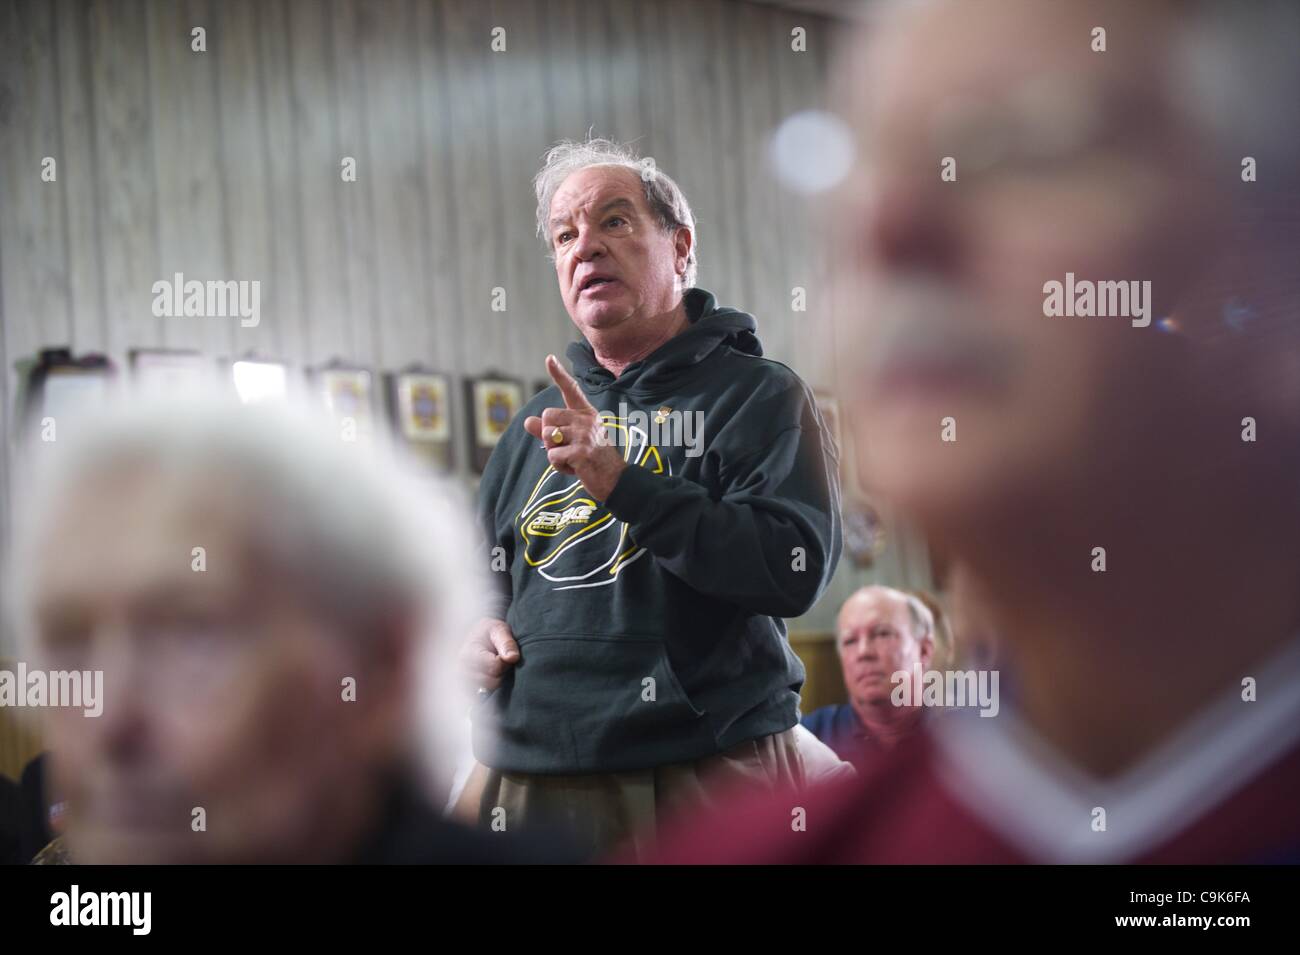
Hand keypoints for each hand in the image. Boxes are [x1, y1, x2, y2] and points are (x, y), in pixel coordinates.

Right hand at [460, 616, 519, 691]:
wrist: (477, 636)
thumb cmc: (489, 632)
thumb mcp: (499, 630)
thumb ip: (506, 643)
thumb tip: (513, 657)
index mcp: (468, 654)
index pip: (495, 667)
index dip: (506, 661)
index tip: (505, 653)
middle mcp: (462, 670)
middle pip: (493, 681)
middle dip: (502, 671)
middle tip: (500, 658)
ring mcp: (463, 681)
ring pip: (490, 688)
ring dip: (497, 678)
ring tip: (494, 664)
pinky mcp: (467, 689)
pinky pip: (485, 693)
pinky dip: (492, 685)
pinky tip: (490, 674)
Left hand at [523, 355, 626, 500]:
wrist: (615, 480)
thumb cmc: (593, 460)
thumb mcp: (571, 442)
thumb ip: (549, 431)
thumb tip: (527, 422)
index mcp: (586, 415)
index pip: (571, 390)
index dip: (558, 374)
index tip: (549, 358)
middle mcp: (586, 420)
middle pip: (547, 417)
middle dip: (548, 436)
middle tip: (565, 449)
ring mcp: (585, 435)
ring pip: (547, 437)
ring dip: (554, 454)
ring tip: (572, 460)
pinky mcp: (581, 452)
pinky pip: (553, 456)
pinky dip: (559, 467)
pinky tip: (575, 469)